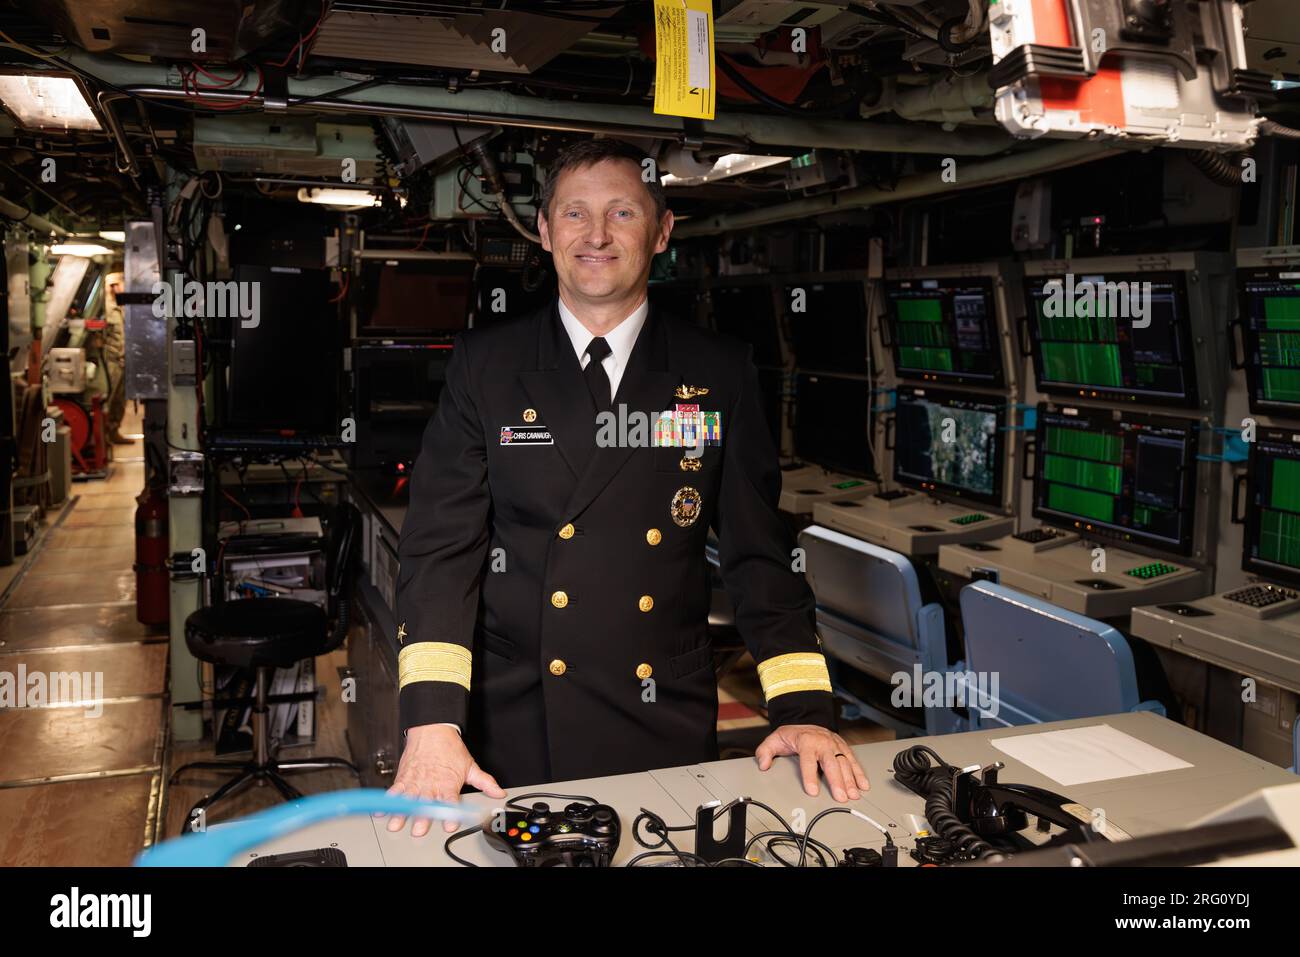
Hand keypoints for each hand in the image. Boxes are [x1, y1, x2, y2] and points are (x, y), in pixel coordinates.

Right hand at [380, 724, 504, 835]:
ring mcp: (416, 782)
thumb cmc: (450, 749)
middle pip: (426, 803)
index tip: (449, 823)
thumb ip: (484, 782)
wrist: (432, 729)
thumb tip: (498, 792)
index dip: (450, 813)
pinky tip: (381, 810)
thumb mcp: (470, 766)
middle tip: (419, 828)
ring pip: (408, 799)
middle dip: (422, 816)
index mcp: (448, 783)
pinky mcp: (404, 778)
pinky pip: (394, 791)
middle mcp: (431, 784)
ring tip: (396, 823)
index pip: (450, 801)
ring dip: (401, 812)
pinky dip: (388, 800)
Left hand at [755, 725, 869, 800]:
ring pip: (844, 763)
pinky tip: (863, 785)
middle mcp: (823, 743)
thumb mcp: (774, 739)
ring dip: (851, 780)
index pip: (808, 761)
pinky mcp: (842, 748)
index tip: (812, 791)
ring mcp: (834, 745)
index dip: (810, 776)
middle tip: (841, 797)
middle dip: (837, 781)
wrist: (807, 718)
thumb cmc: (792, 734)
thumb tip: (763, 764)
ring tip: (854, 794)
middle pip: (831, 764)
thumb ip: (765, 752)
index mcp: (806, 741)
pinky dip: (859, 773)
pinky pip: (852, 760)